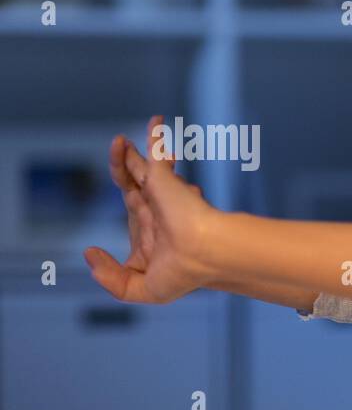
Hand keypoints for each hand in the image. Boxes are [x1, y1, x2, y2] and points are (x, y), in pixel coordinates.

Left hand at [84, 115, 221, 303]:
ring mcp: (162, 193)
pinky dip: (155, 136)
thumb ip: (111, 279)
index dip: (132, 217)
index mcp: (152, 234)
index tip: (100, 247)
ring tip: (118, 142)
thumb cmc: (183, 273)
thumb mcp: (138, 288)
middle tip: (122, 160)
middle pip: (134, 186)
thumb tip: (89, 253)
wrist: (203, 255)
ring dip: (130, 155)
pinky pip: (156, 151)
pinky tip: (155, 121)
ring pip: (139, 168)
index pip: (136, 215)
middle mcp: (157, 211)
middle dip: (128, 175)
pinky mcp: (164, 178)